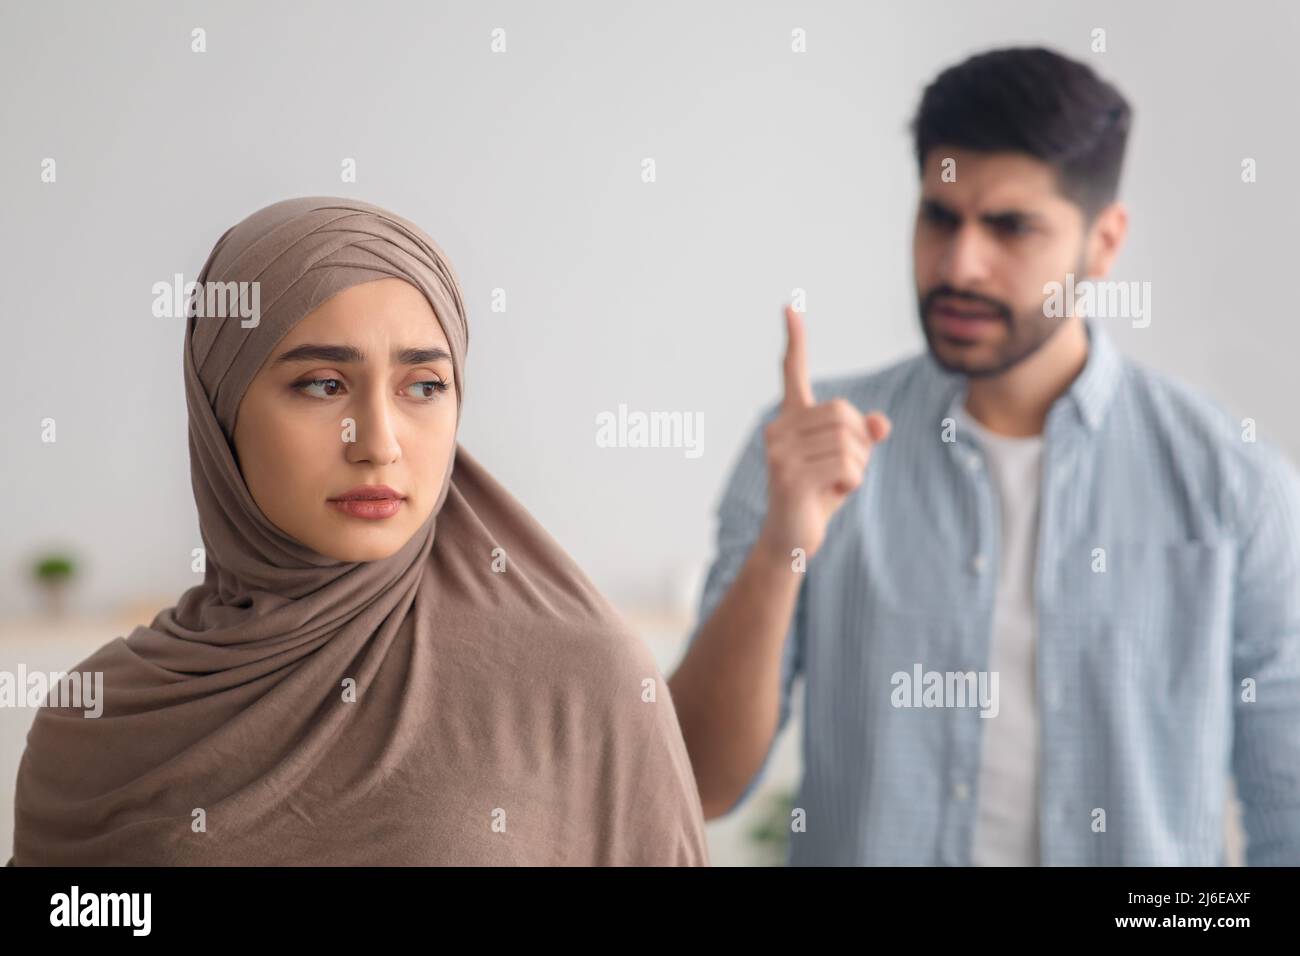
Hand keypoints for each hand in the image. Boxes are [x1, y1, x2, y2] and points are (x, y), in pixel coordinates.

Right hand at [758, 306, 890, 562]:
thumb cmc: (819, 494)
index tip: (789, 307)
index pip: (791, 373)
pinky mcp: (788, 477)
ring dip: (858, 465)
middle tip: (847, 468)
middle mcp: (778, 429)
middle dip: (860, 443)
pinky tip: (835, 492)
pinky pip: (844, 465)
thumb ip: (863, 437)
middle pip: (844, 413)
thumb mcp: (848, 460)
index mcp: (790, 419)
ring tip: (837, 482)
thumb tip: (880, 423)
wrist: (792, 539)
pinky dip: (852, 480)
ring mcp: (780, 453)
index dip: (794, 341)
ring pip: (848, 442)